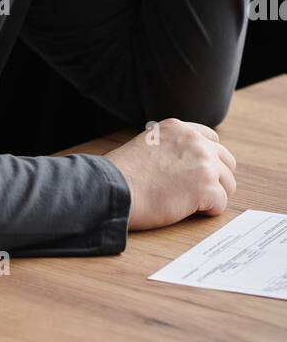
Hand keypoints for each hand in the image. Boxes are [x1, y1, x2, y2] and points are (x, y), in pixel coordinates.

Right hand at [104, 117, 236, 230]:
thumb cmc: (120, 175)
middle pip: (226, 161)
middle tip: (200, 192)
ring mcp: (204, 164)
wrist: (113, 190)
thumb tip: (180, 165)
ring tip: (192, 205)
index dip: (207, 159)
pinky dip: (209, 211)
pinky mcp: (206, 188)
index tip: (198, 172)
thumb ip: (168, 148)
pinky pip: (221, 203)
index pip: (210, 139)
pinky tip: (189, 212)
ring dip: (214, 195)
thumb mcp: (145, 145)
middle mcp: (195, 141)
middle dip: (216, 178)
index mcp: (179, 129)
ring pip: (228, 183)